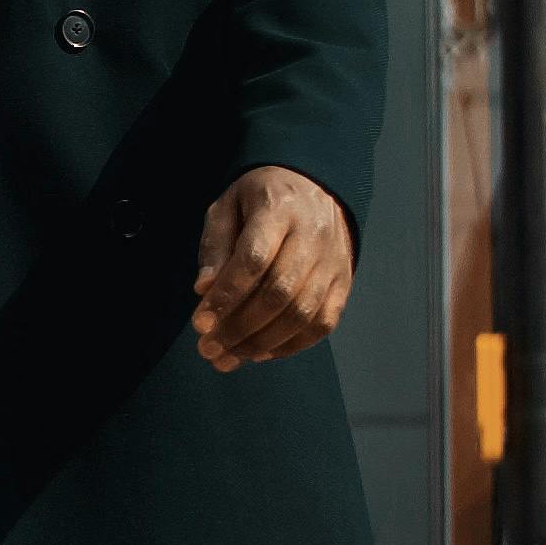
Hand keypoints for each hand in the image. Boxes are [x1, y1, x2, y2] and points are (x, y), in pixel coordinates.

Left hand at [192, 167, 353, 373]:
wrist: (316, 186)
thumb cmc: (261, 200)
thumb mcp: (227, 207)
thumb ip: (215, 246)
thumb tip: (204, 289)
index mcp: (279, 209)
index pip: (254, 259)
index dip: (227, 296)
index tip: (200, 324)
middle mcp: (312, 235)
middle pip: (279, 292)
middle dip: (240, 327)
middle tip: (209, 349)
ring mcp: (333, 261)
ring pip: (302, 313)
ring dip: (262, 343)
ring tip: (228, 358)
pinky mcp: (345, 282)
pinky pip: (323, 323)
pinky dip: (291, 345)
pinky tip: (261, 353)